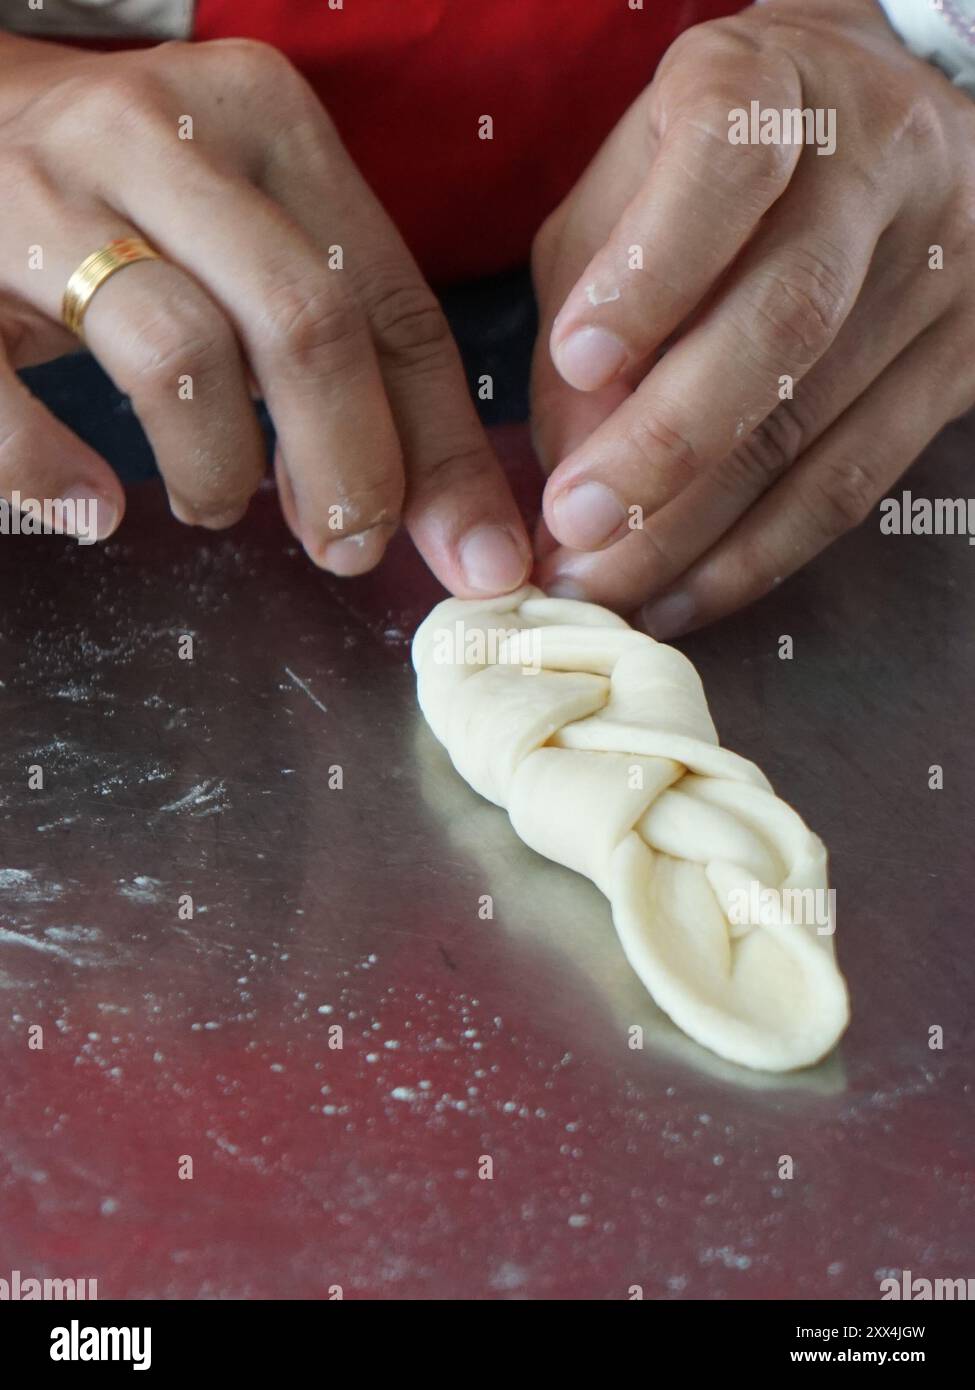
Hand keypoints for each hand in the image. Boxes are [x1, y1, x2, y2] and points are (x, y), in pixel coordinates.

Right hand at [0, 33, 529, 592]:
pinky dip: (51, 472)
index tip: (476, 553)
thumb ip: (352, 343)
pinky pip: (3, 394)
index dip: (443, 447)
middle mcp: (161, 135)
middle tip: (348, 549)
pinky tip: (92, 507)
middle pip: (303, 325)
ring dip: (218, 469)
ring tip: (217, 504)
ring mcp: (43, 189)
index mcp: (265, 120)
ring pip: (178, 354)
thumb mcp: (259, 230)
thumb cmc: (137, 194)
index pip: (392, 304)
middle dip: (350, 468)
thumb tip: (446, 513)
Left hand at [530, 0, 974, 633]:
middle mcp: (881, 169)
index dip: (652, 271)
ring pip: (817, 427)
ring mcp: (940, 272)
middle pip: (786, 320)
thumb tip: (571, 462)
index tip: (579, 361)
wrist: (880, 128)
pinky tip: (677, 599)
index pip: (729, 168)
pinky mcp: (960, 368)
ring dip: (695, 531)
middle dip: (667, 443)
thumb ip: (585, 300)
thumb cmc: (715, 169)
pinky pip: (852, 487)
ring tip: (604, 586)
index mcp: (777, 90)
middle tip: (574, 526)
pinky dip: (755, 559)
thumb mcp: (625, 187)